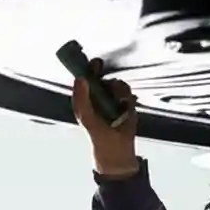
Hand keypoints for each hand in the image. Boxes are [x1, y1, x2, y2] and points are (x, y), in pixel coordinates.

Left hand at [72, 58, 138, 176]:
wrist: (115, 146)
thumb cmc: (96, 131)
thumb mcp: (84, 115)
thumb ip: (81, 98)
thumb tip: (80, 78)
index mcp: (87, 96)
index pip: (87, 77)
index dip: (89, 68)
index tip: (93, 63)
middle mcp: (100, 94)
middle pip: (102, 76)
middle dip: (102, 71)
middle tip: (102, 68)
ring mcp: (114, 98)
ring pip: (117, 84)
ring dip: (118, 89)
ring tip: (118, 101)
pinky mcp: (128, 103)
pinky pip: (129, 93)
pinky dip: (128, 97)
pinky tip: (126, 106)